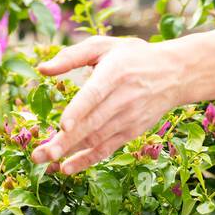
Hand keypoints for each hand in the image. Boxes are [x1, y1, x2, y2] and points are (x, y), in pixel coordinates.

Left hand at [30, 35, 180, 174]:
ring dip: (70, 154)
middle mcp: (123, 98)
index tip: (63, 126)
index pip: (96, 94)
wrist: (174, 74)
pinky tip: (67, 168)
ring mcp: (128, 118)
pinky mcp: (131, 131)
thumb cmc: (132, 56)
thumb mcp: (103, 46)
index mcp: (114, 73)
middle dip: (65, 141)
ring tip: (44, 162)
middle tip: (39, 154)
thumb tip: (41, 69)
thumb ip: (71, 56)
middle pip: (92, 124)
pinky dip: (87, 160)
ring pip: (97, 140)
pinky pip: (107, 149)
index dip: (79, 110)